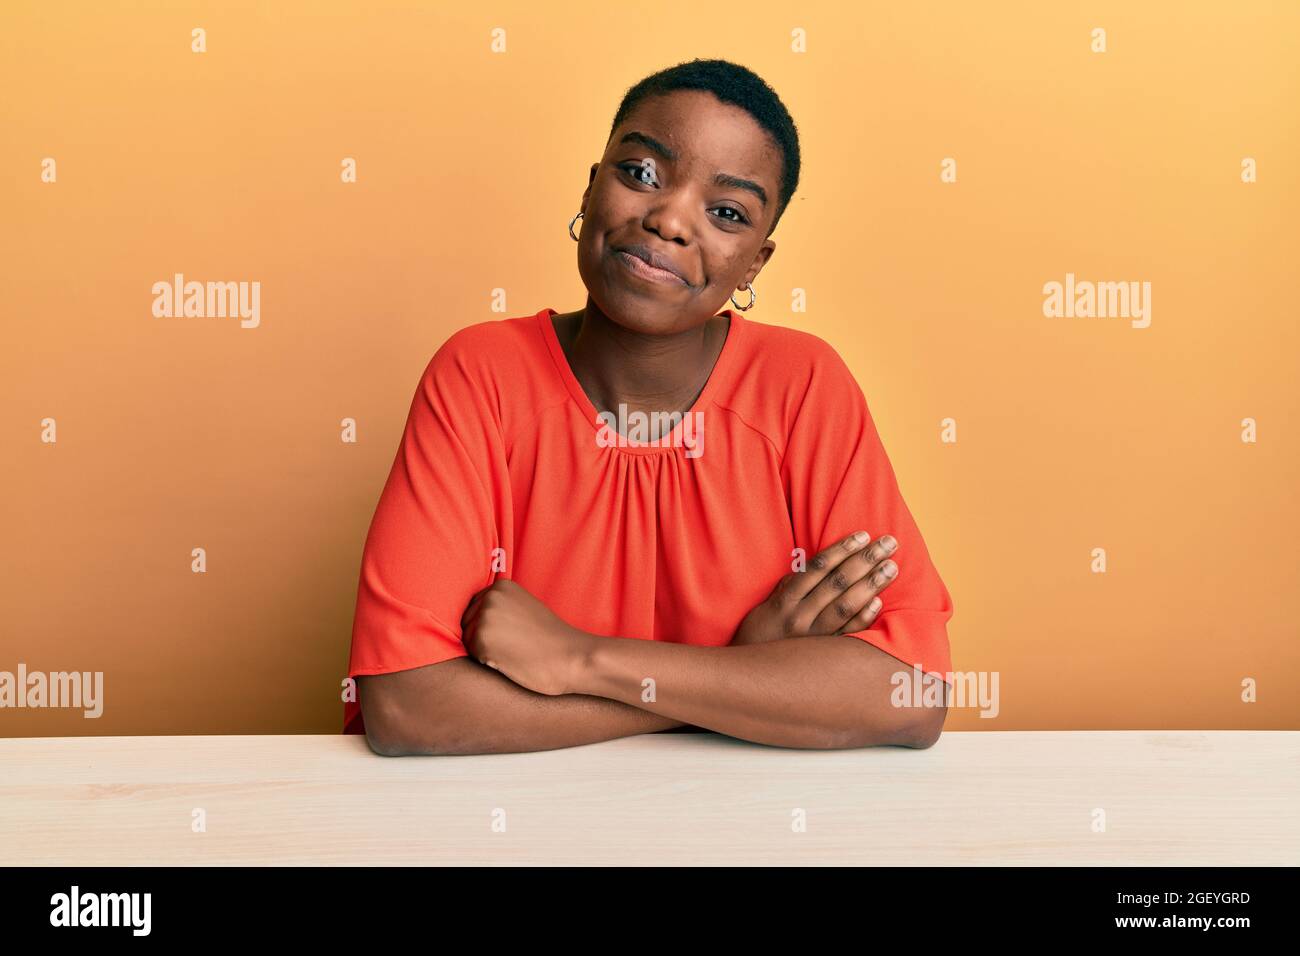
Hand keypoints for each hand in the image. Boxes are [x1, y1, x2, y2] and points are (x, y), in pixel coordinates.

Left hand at [460, 578, 591, 695]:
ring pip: (468, 639)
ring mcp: (485, 617)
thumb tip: (472, 616)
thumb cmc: (550, 639)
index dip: (491, 626)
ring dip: (485, 650)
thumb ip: (501, 606)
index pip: (475, 608)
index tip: (514, 634)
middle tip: (515, 644)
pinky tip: (510, 659)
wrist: (570, 656)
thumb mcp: (525, 608)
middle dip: (484, 637)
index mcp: (501, 586)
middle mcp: (490, 597)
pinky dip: (487, 662)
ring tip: (514, 651)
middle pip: (467, 622)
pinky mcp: (481, 640)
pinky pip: (472, 655)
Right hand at [732, 531, 899, 645]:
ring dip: (871, 584)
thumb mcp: (769, 604)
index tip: (863, 535)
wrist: (750, 676)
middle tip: (889, 544)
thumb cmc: (760, 634)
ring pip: (845, 605)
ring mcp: (813, 637)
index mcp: (785, 599)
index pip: (818, 567)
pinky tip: (878, 602)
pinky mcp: (823, 655)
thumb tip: (817, 566)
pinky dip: (863, 618)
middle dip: (865, 560)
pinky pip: (846, 634)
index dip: (842, 549)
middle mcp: (800, 616)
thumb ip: (792, 585)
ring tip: (891, 568)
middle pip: (837, 582)